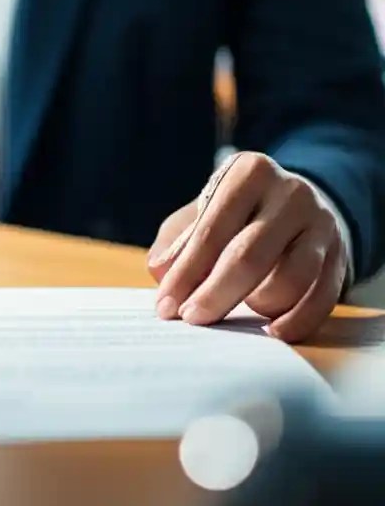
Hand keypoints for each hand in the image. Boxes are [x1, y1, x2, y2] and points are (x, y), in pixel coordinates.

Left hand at [147, 152, 346, 342]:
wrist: (292, 207)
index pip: (212, 231)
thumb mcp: (195, 216)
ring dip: (257, 306)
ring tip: (234, 316)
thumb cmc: (230, 216)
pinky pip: (322, 297)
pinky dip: (296, 321)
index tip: (167, 307)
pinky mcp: (340, 256)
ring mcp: (321, 224)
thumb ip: (174, 243)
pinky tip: (273, 331)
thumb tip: (164, 273)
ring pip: (291, 279)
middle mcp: (290, 193)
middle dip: (215, 295)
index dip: (186, 274)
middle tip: (192, 319)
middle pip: (249, 256)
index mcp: (248, 174)